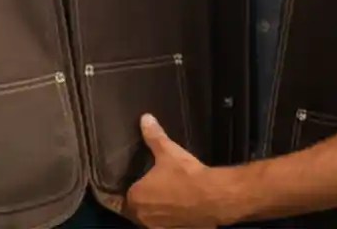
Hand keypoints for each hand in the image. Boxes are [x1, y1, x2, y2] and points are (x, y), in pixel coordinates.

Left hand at [122, 113, 226, 228]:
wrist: (213, 198)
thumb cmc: (186, 174)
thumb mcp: (168, 152)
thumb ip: (154, 136)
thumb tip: (145, 118)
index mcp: (135, 198)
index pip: (123, 196)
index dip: (131, 189)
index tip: (137, 184)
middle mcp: (142, 217)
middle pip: (136, 209)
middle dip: (142, 200)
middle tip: (152, 188)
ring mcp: (158, 227)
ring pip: (150, 219)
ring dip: (155, 211)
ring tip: (166, 198)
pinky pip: (166, 225)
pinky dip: (170, 219)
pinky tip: (178, 209)